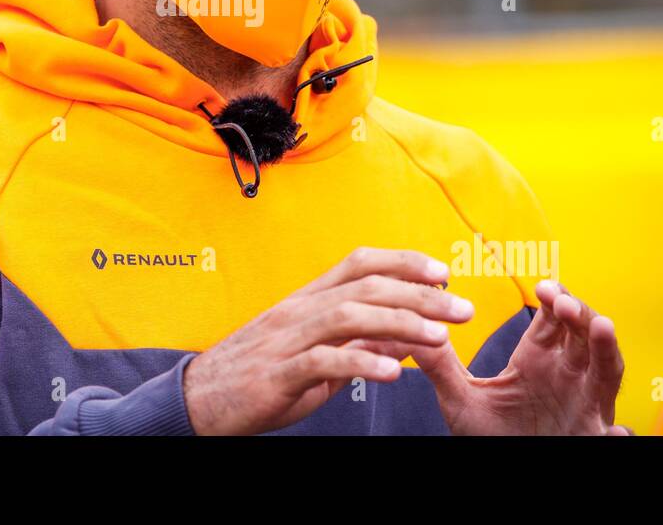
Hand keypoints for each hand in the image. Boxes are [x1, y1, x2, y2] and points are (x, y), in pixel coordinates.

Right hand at [182, 247, 473, 434]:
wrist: (199, 401)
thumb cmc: (259, 376)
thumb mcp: (316, 357)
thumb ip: (358, 344)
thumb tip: (405, 336)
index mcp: (307, 299)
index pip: (359, 263)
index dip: (403, 262)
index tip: (443, 273)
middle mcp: (298, 309)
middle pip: (365, 286)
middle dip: (420, 294)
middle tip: (463, 309)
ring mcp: (287, 339)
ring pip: (349, 316)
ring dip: (400, 322)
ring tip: (439, 335)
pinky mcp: (278, 373)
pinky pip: (324, 361)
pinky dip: (361, 363)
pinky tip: (394, 372)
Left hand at [406, 279, 627, 434]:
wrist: (499, 467)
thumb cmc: (488, 435)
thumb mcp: (460, 397)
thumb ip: (439, 365)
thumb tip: (412, 331)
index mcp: (539, 359)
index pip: (554, 318)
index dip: (554, 297)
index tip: (544, 285)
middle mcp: (568, 375)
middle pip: (585, 333)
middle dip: (579, 312)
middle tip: (563, 300)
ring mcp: (584, 404)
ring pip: (607, 371)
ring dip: (607, 348)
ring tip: (601, 327)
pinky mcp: (589, 438)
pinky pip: (610, 436)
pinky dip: (617, 433)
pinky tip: (616, 429)